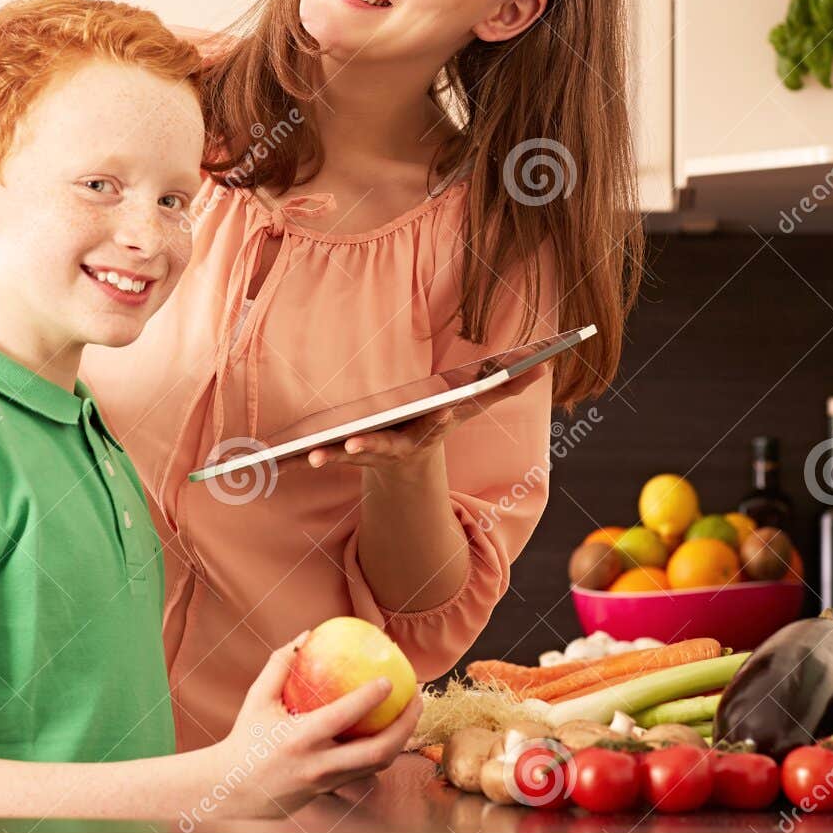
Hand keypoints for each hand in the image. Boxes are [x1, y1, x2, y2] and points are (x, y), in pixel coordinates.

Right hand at [211, 633, 422, 818]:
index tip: (390, 679)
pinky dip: (385, 750)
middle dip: (406, 725)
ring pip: (379, 764)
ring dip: (403, 739)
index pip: (344, 717)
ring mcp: (328, 782)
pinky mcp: (331, 791)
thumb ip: (280, 664)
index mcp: (300, 738)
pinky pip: (367, 770)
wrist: (233, 790)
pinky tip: (392, 729)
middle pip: (377, 750)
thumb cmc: (246, 738)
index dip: (370, 697)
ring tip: (412, 712)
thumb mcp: (258, 698)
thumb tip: (307, 635)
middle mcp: (319, 764)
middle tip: (416, 698)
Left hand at [282, 381, 516, 473]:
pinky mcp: (347, 455)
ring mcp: (372, 455)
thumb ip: (505, 385)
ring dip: (330, 458)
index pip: (440, 423)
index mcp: (431, 430)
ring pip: (350, 457)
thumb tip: (547, 362)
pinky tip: (285, 455)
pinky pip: (325, 455)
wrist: (408, 471)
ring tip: (310, 455)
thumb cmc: (438, 423)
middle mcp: (402, 446)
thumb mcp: (472, 404)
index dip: (442, 418)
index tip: (444, 412)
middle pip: (386, 448)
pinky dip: (305, 456)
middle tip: (349, 447)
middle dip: (370, 449)